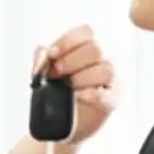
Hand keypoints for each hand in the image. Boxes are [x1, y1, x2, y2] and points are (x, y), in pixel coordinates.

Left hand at [33, 24, 116, 144]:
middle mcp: (104, 59)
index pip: (86, 32)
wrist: (63, 121)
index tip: (51, 53)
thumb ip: (44, 61)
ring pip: (105, 70)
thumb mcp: (47, 73)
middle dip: (70, 60)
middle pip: (96, 49)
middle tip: (54, 73)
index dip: (67, 42)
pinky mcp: (112, 100)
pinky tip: (78, 96)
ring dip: (81, 76)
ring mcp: (111, 80)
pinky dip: (91, 94)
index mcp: (88, 46)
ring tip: (67, 86)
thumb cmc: (58, 91)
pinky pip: (107, 95)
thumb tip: (41, 51)